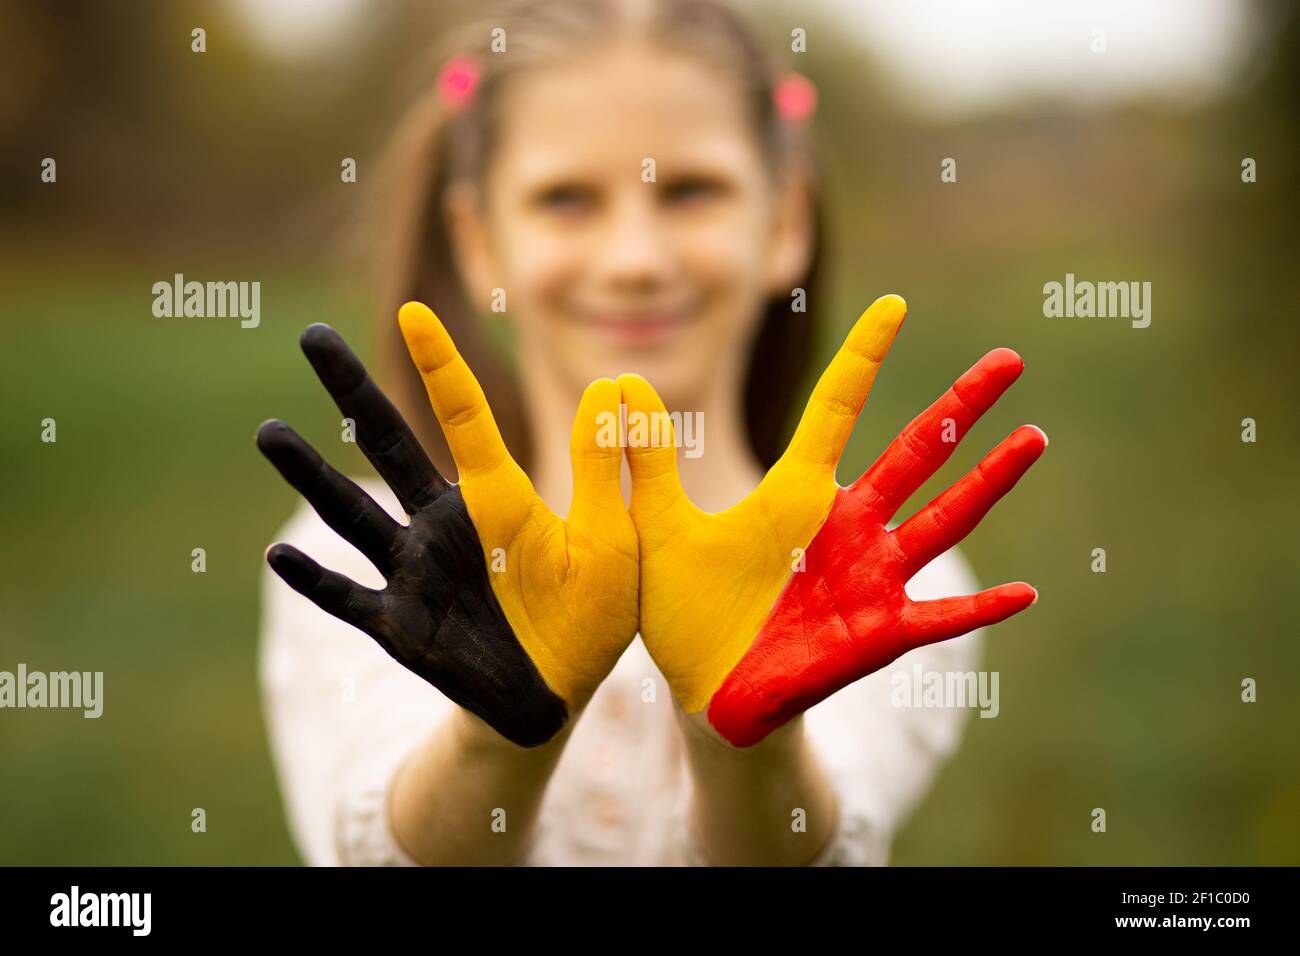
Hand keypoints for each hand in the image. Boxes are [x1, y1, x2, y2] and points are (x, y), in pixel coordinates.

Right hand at [257, 303, 637, 746]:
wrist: (559, 694)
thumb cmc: (589, 613)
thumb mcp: (609, 538)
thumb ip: (602, 469)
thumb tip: (613, 385)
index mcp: (496, 497)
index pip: (463, 416)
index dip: (440, 364)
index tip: (414, 310)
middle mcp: (443, 522)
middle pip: (388, 443)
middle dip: (351, 391)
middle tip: (312, 336)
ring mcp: (416, 570)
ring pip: (351, 513)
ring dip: (311, 474)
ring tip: (269, 430)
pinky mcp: (399, 623)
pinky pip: (347, 597)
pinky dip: (314, 579)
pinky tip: (275, 553)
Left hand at [620, 293, 1045, 746]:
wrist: (703, 695)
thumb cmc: (685, 612)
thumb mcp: (658, 528)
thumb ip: (644, 461)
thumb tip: (617, 383)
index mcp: (798, 495)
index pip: (838, 408)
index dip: (865, 355)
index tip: (895, 304)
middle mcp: (846, 526)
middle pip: (916, 451)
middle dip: (962, 406)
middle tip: (1010, 358)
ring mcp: (870, 577)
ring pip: (944, 517)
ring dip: (988, 480)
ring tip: (1035, 436)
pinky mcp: (879, 632)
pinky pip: (941, 618)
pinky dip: (981, 608)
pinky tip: (1029, 593)